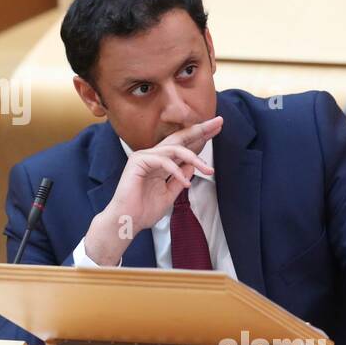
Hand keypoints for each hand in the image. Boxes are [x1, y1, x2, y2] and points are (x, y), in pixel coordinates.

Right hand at [82, 116, 222, 265]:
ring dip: (194, 158)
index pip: (182, 146)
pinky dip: (177, 172)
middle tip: (218, 122)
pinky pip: (163, 161)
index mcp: (159, 163)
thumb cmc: (144, 211)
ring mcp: (144, 157)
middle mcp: (152, 156)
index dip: (199, 138)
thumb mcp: (170, 194)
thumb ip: (180, 179)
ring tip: (208, 170)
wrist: (127, 221)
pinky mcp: (138, 162)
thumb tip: (193, 165)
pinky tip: (186, 184)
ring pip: (174, 149)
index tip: (217, 129)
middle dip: (200, 130)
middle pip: (179, 138)